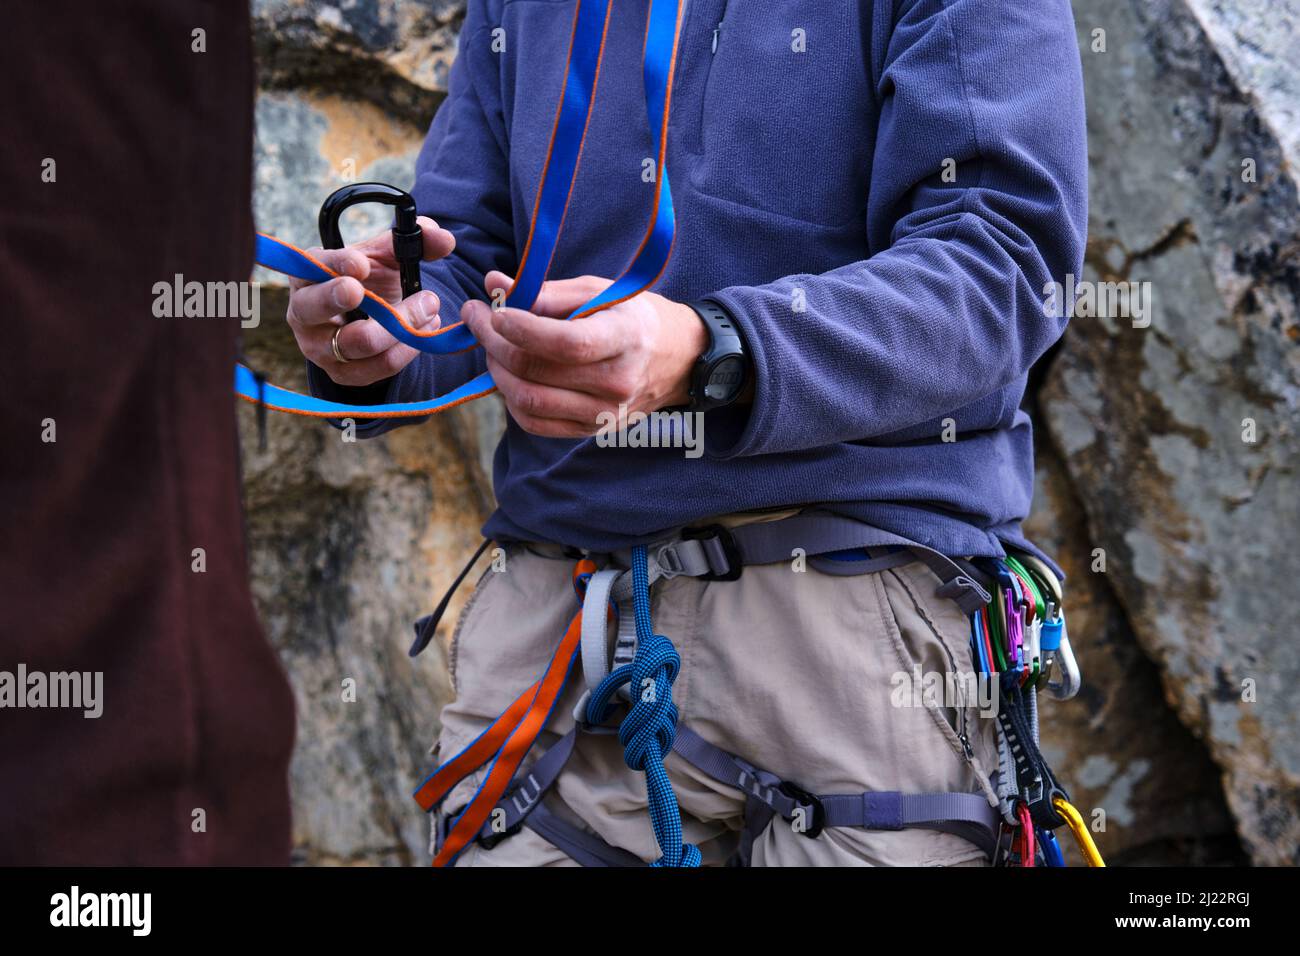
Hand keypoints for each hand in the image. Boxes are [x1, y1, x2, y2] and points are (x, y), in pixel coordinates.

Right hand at [285, 217, 455, 386]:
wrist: (372, 321)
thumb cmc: (372, 281)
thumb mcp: (388, 256)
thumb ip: (415, 242)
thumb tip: (444, 239)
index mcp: (307, 274)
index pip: (312, 267)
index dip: (335, 265)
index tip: (361, 265)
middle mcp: (302, 312)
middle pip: (316, 309)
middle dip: (344, 298)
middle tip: (371, 291)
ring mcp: (320, 348)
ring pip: (359, 342)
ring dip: (402, 324)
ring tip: (429, 306)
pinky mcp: (344, 374)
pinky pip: (380, 366)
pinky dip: (408, 348)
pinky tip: (425, 329)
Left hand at [462, 272, 706, 437]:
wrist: (678, 359)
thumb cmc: (635, 316)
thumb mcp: (601, 290)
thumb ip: (547, 291)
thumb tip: (494, 283)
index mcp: (626, 338)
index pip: (566, 342)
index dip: (522, 328)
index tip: (494, 310)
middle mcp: (617, 382)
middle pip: (537, 371)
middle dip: (493, 342)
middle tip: (477, 316)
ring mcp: (604, 413)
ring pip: (528, 400)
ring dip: (496, 371)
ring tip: (490, 345)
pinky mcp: (591, 430)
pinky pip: (534, 423)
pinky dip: (511, 399)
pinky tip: (509, 374)